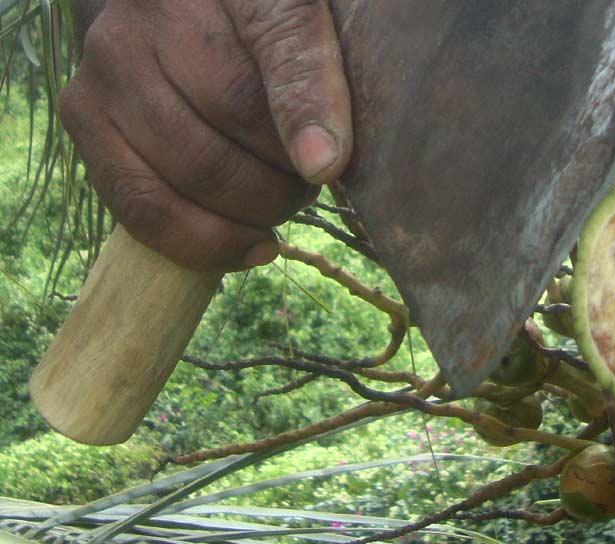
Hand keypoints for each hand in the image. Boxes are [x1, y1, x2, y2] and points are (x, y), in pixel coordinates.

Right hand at [60, 0, 351, 270]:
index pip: (244, 91)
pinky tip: (251, 245)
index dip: (293, 138)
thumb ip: (307, 73)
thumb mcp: (293, 19)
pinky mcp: (85, 122)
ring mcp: (98, 81)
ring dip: (249, 216)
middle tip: (308, 183)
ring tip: (281, 202)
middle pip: (212, 152)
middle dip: (277, 188)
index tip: (327, 169)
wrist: (191, 11)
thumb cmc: (258, 22)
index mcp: (184, 0)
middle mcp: (127, 36)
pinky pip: (139, 209)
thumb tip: (320, 163)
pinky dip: (205, 243)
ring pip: (179, 188)